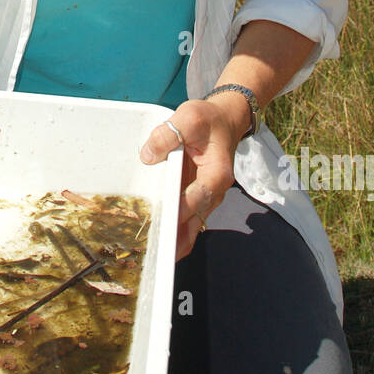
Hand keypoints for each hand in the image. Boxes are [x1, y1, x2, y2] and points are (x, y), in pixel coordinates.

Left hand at [139, 99, 242, 258]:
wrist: (225, 121)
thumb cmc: (210, 120)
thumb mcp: (189, 117)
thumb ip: (168, 134)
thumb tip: (148, 156)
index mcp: (216, 174)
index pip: (195, 199)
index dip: (178, 212)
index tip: (160, 226)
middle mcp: (214, 191)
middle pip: (194, 222)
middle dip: (173, 238)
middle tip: (151, 254)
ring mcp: (206, 197)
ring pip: (191, 227)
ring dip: (173, 240)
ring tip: (150, 255)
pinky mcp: (197, 198)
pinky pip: (187, 220)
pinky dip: (175, 232)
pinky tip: (157, 242)